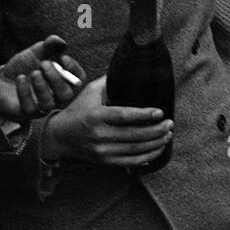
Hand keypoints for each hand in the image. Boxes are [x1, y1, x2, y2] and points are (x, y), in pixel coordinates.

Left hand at [0, 34, 87, 120]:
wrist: (0, 80)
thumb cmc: (24, 67)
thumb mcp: (36, 52)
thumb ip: (49, 45)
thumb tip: (60, 42)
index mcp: (63, 82)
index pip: (79, 80)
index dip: (74, 69)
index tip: (62, 57)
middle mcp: (55, 97)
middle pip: (66, 94)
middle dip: (56, 78)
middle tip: (44, 64)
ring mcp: (41, 107)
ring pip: (49, 104)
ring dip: (42, 86)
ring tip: (33, 73)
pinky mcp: (26, 113)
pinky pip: (30, 107)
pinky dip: (25, 91)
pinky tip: (21, 78)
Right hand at [41, 75, 172, 166]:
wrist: (59, 137)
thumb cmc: (78, 110)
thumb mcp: (90, 91)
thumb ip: (109, 80)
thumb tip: (129, 67)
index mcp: (96, 115)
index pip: (123, 116)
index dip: (143, 115)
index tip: (160, 112)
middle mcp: (99, 134)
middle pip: (133, 135)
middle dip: (155, 130)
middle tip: (170, 123)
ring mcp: (101, 150)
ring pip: (134, 150)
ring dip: (155, 144)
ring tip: (167, 135)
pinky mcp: (104, 161)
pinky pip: (129, 162)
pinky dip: (146, 157)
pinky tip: (157, 149)